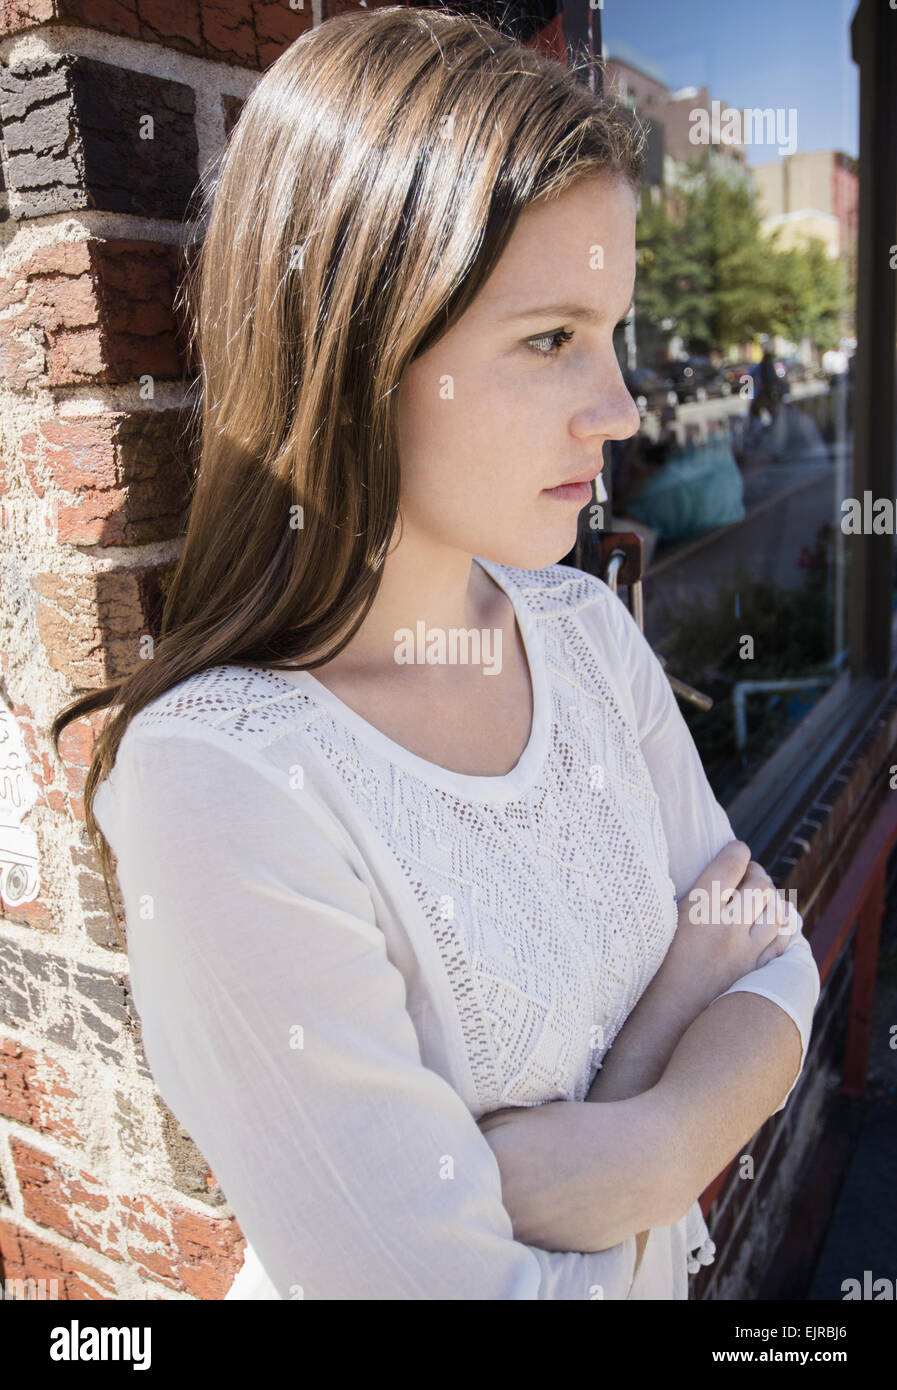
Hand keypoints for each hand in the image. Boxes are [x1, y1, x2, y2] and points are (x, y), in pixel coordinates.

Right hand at [662, 840, 796, 1012]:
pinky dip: (780, 924)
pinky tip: (768, 922)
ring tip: (759, 896)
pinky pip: (782, 939)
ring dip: (770, 898)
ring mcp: (747, 954)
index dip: (736, 851)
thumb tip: (708, 874)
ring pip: (776, 911)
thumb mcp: (661, 926)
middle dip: (756, 872)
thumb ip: (686, 899)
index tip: (735, 850)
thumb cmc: (653, 972)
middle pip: (760, 885)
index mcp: (697, 912)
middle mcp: (727, 929)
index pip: (730, 864)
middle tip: (748, 873)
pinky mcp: (757, 974)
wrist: (664, 1024)